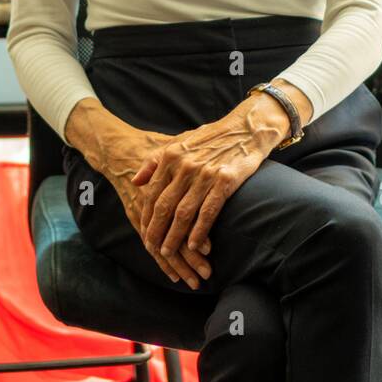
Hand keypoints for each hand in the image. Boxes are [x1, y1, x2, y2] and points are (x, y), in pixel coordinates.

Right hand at [65, 100, 211, 289]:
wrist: (124, 150)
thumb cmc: (155, 149)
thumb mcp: (172, 151)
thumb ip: (188, 165)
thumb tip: (219, 175)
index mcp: (164, 188)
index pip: (181, 218)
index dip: (195, 235)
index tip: (210, 250)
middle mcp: (152, 205)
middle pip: (172, 238)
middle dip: (190, 258)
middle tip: (208, 273)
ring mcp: (142, 213)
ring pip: (162, 248)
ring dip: (180, 266)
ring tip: (196, 281)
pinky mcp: (137, 218)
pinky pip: (151, 245)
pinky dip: (164, 262)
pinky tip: (175, 275)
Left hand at [132, 82, 312, 260]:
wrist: (246, 129)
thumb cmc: (211, 138)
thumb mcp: (179, 142)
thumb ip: (154, 161)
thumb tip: (135, 180)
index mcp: (171, 156)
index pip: (153, 193)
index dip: (147, 217)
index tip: (144, 234)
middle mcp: (186, 165)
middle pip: (165, 206)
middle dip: (156, 232)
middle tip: (152, 249)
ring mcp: (206, 174)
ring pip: (184, 213)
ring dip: (174, 237)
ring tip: (168, 253)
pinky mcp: (225, 181)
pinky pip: (208, 212)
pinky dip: (200, 231)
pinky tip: (194, 246)